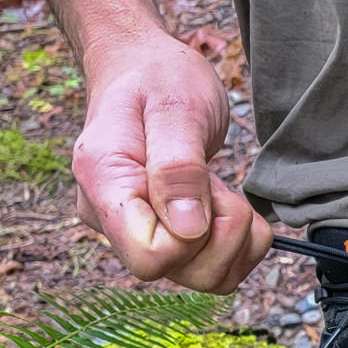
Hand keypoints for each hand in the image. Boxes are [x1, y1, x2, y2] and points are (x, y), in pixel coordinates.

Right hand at [71, 32, 271, 293]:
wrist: (145, 69)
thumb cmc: (156, 78)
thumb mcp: (175, 107)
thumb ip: (178, 167)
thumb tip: (188, 231)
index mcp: (104, 186)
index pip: (149, 257)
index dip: (192, 236)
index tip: (202, 185)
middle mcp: (112, 222)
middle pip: (181, 271)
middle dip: (221, 232)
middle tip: (214, 181)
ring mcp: (139, 235)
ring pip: (205, 278)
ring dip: (234, 237)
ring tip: (217, 187)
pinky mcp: (168, 240)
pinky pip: (219, 270)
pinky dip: (243, 243)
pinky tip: (229, 204)